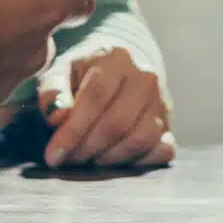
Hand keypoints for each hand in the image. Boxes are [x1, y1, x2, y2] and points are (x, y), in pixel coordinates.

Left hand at [38, 45, 175, 168]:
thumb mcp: (61, 73)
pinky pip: (162, 151)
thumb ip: (54, 92)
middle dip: (88, 148)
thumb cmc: (83, 75)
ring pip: (141, 138)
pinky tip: (117, 162)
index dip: (73, 130)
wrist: (119, 72)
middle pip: (118, 122)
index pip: (97, 96)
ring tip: (89, 160)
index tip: (53, 155)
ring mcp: (161, 101)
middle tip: (68, 161)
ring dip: (111, 158)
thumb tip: (57, 116)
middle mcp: (145, 78)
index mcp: (116, 59)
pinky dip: (140, 162)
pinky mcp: (169, 124)